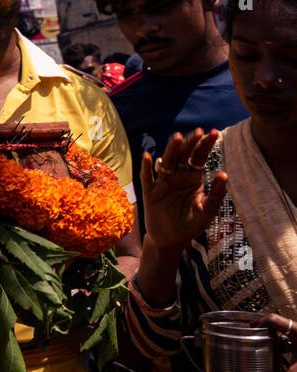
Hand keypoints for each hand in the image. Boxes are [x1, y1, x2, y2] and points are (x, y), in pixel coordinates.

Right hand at [141, 129, 226, 252]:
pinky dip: (147, 167)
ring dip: (171, 149)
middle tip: (199, 132)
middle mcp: (177, 175)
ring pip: (166, 162)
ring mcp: (163, 182)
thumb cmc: (192, 224)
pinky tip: (148, 156)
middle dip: (190, 143)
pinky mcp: (150, 192)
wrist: (172, 239)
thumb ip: (217, 195)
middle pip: (183, 155)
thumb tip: (224, 174)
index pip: (199, 157)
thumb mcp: (208, 211)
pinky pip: (147, 177)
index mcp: (192, 177)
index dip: (205, 145)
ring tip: (177, 137)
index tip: (213, 133)